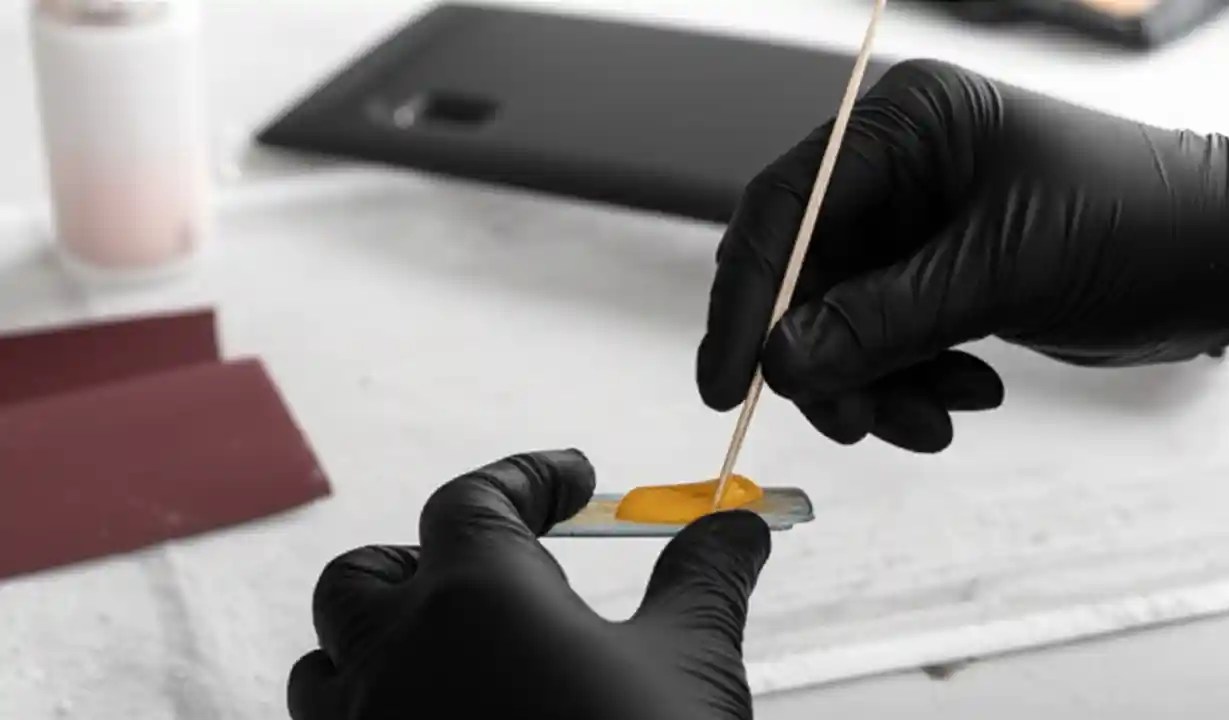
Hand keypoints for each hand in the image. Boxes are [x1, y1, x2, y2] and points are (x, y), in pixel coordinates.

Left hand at [287, 449, 770, 719]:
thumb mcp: (690, 663)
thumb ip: (705, 578)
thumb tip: (740, 526)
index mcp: (475, 596)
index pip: (475, 499)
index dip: (527, 478)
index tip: (577, 479)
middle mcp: (393, 657)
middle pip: (365, 576)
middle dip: (422, 560)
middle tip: (499, 574)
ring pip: (325, 664)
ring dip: (376, 644)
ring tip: (452, 657)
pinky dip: (369, 715)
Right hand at [698, 59, 1228, 452]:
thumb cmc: (1134, 226)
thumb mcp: (997, 272)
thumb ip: (880, 320)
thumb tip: (779, 363)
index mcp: (904, 125)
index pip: (786, 207)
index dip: (747, 296)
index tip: (727, 381)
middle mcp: (900, 168)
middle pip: (808, 276)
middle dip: (826, 359)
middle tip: (851, 425)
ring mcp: (919, 225)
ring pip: (844, 322)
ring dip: (878, 384)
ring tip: (936, 420)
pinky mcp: (940, 276)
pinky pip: (888, 341)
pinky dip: (914, 381)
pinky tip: (971, 394)